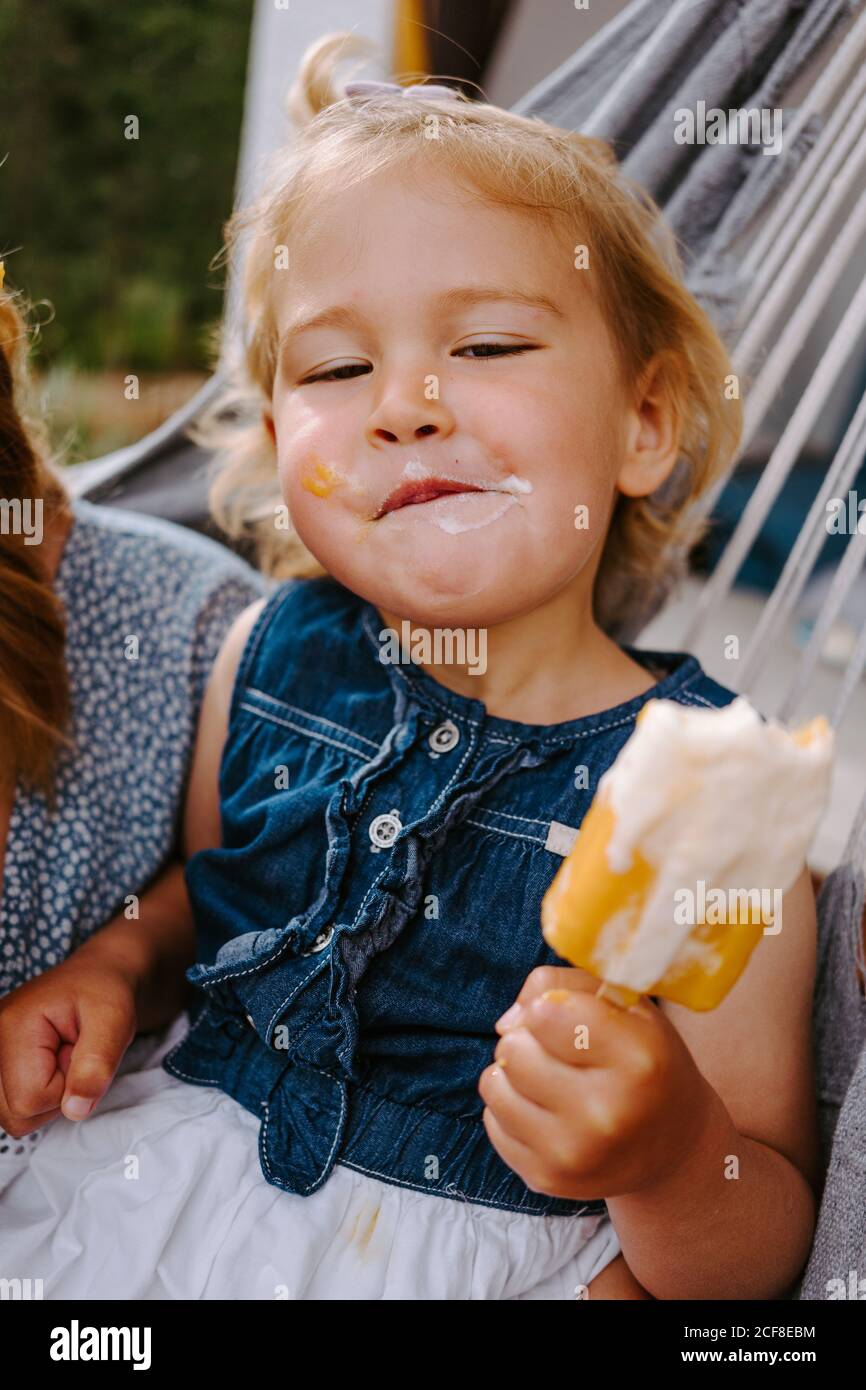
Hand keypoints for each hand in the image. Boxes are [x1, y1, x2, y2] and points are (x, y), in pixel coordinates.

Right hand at [0, 948, 137, 1138]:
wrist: (97, 975)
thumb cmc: (105, 993)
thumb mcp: (115, 1021)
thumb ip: (97, 1066)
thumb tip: (76, 1111)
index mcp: (12, 1026)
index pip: (29, 1099)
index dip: (69, 1088)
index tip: (82, 1052)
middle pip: (16, 1114)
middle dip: (57, 1096)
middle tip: (75, 1054)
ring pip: (16, 1115)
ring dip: (50, 1096)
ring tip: (66, 1056)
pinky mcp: (1, 1062)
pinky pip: (17, 1106)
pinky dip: (42, 1094)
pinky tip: (54, 1064)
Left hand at [478, 966, 713, 1201]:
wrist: (673, 1148)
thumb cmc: (646, 1062)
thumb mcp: (628, 1007)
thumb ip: (565, 984)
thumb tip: (507, 1022)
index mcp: (637, 1059)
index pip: (546, 1011)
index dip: (549, 1006)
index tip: (570, 1017)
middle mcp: (605, 1112)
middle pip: (513, 1048)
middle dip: (528, 1039)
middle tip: (560, 1052)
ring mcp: (573, 1153)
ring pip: (494, 1083)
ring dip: (513, 1073)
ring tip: (550, 1078)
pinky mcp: (546, 1178)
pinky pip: (493, 1120)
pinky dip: (512, 1107)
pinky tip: (547, 1111)